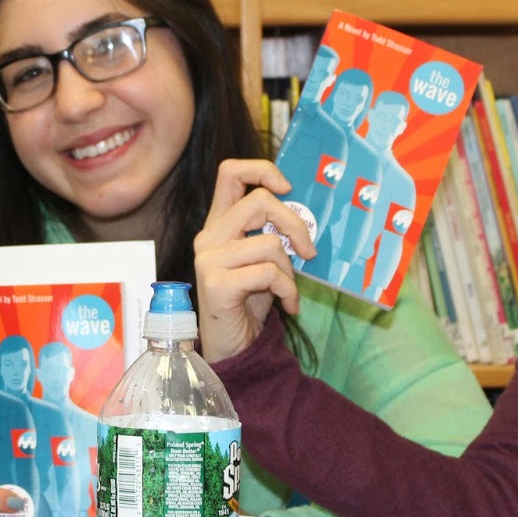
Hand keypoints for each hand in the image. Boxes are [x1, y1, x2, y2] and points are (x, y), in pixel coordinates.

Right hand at [193, 159, 314, 363]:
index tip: (287, 189)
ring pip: (269, 243)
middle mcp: (209, 236)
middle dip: (294, 225)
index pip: (231, 173)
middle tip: (308, 252)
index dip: (262, 170)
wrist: (233, 346)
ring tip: (288, 291)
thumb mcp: (262, 260)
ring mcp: (209, 259)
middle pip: (259, 202)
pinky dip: (287, 290)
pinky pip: (268, 273)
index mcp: (219, 224)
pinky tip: (288, 305)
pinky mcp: (217, 284)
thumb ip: (271, 233)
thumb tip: (305, 215)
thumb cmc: (249, 301)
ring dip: (289, 271)